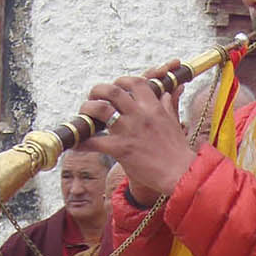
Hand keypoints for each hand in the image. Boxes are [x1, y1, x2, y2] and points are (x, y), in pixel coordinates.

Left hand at [81, 76, 193, 205]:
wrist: (180, 173)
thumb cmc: (178, 151)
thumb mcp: (174, 122)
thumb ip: (168, 105)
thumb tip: (170, 90)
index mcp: (153, 107)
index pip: (134, 83)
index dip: (121, 81)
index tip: (116, 87)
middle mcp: (139, 115)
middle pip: (113, 91)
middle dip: (98, 90)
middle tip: (93, 97)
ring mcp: (129, 131)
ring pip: (100, 110)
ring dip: (88, 109)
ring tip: (84, 114)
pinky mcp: (121, 149)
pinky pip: (95, 143)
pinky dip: (82, 142)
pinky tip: (76, 144)